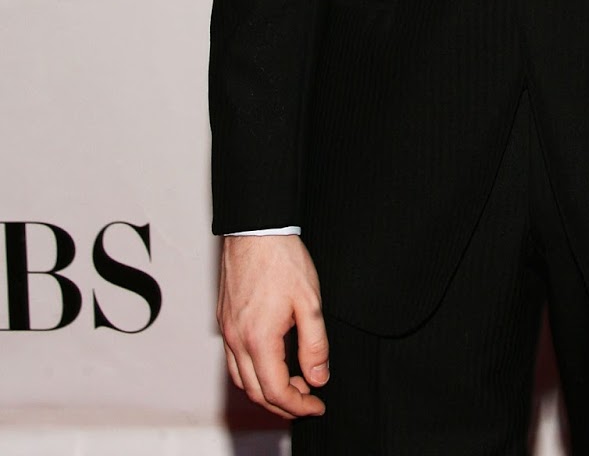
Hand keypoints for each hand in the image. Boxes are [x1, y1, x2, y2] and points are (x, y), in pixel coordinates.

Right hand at [217, 234, 328, 419]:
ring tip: (293, 385)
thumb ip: (315, 345)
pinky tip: (272, 362)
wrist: (255, 229)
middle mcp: (237, 340)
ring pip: (241, 379)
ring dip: (265, 391)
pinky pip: (234, 360)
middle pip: (255, 393)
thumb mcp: (310, 302)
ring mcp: (227, 330)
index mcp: (259, 339)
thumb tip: (318, 377)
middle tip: (307, 401)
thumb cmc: (281, 258)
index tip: (317, 404)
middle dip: (283, 405)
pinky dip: (253, 372)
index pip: (276, 391)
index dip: (299, 406)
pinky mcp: (225, 320)